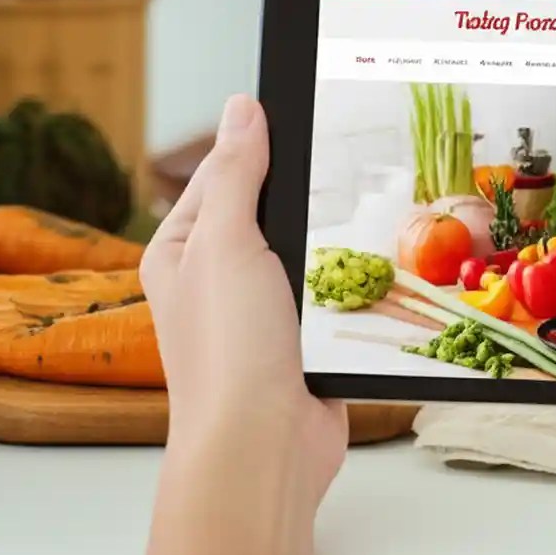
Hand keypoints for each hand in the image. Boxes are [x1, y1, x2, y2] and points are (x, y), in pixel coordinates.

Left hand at [142, 95, 346, 554]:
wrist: (264, 446)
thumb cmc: (229, 349)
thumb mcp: (226, 243)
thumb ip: (237, 174)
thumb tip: (242, 108)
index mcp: (182, 251)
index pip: (222, 174)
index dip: (262, 145)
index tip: (307, 113)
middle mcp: (218, 280)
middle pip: (271, 212)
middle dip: (308, 198)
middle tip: (351, 166)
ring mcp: (262, 314)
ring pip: (308, 255)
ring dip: (334, 247)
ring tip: (369, 219)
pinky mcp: (302, 343)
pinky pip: (332, 297)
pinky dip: (351, 287)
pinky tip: (373, 272)